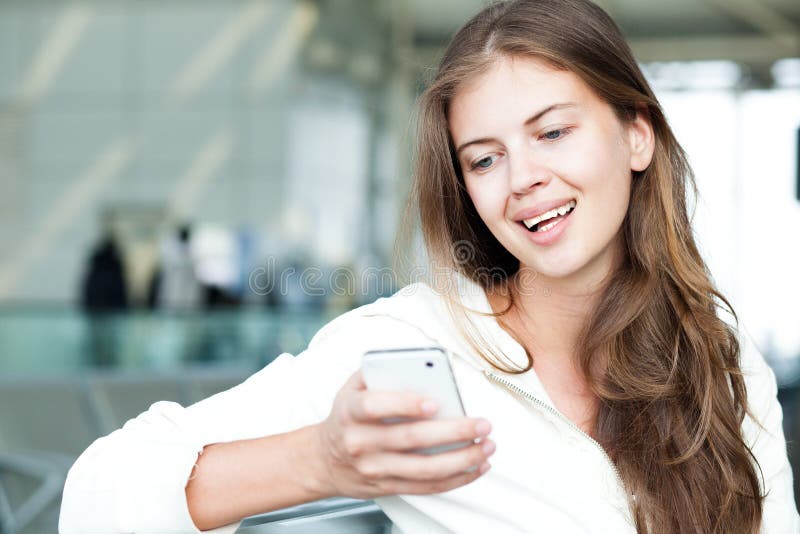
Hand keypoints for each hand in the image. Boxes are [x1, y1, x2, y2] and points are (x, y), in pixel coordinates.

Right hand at [311, 370, 494, 498]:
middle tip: (481, 423)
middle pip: (411, 439)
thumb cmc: (347, 417)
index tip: (435, 403)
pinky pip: (426, 487)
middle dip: (453, 432)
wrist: (323, 460)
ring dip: (462, 459)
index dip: (405, 405)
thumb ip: (379, 372)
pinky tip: (475, 466)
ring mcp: (375, 468)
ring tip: (486, 445)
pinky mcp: (387, 487)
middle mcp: (361, 441)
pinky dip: (456, 479)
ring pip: (424, 469)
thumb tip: (420, 365)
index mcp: (351, 411)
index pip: (375, 406)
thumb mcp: (351, 388)